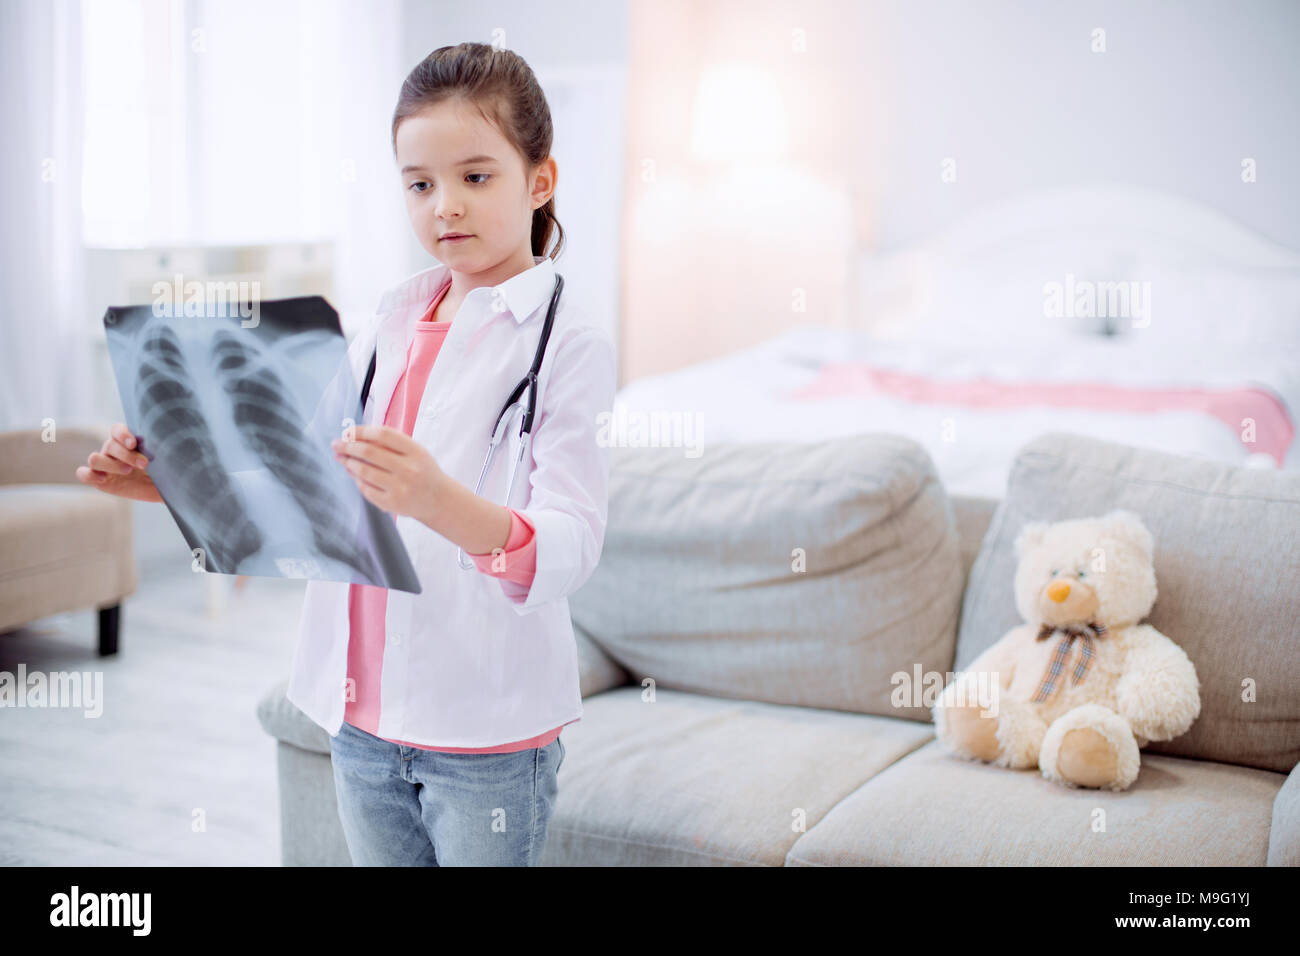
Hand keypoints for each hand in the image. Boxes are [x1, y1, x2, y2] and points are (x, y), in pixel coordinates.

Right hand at [76, 423, 163, 502]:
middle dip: (127, 455)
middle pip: (109, 445)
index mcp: (127, 439)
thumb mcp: (167, 457)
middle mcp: (113, 449)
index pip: (116, 429)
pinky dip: (89, 475)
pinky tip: (104, 479)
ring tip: (128, 471)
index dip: (122, 435)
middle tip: (144, 464)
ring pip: (94, 458)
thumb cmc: (167, 468)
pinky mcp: (99, 480)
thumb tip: (166, 441)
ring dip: (111, 464)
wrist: (165, 488)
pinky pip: (83, 474)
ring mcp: (104, 464)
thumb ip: (163, 448)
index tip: (134, 444)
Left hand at [332, 424, 447, 523]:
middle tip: (336, 444)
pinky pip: (366, 489)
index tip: (348, 431)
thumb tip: (355, 437)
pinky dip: (356, 479)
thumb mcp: (415, 452)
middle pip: (369, 452)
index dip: (362, 431)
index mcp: (416, 452)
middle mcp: (409, 470)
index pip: (383, 435)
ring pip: (364, 471)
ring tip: (341, 457)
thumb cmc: (423, 471)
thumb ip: (391, 443)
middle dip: (348, 446)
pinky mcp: (392, 504)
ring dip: (348, 462)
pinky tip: (353, 473)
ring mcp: (400, 488)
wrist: (439, 500)